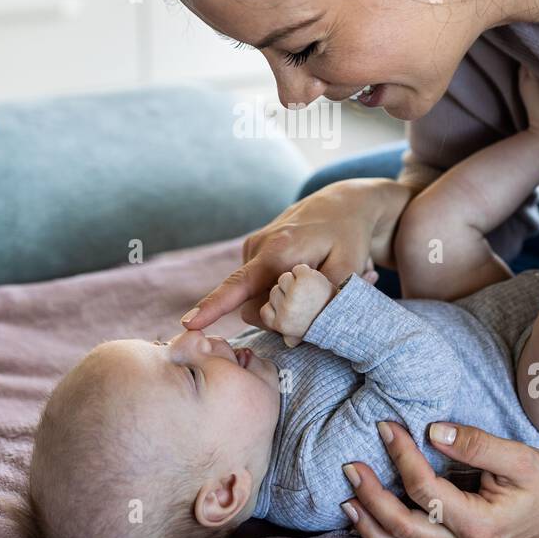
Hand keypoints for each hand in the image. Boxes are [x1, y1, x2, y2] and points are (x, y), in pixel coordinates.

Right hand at [180, 178, 412, 331]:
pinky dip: (279, 289)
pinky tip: (306, 274)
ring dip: (283, 301)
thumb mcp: (349, 269)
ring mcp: (252, 249)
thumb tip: (293, 334)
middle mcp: (257, 248)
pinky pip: (258, 286)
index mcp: (278, 250)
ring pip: (255, 298)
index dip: (214, 307)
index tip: (189, 323)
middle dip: (279, 317)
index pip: (239, 285)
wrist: (342, 203)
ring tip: (320, 279)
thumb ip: (323, 302)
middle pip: (252, 307)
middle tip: (322, 300)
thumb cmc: (348, 236)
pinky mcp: (253, 252)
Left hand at [340, 421, 538, 537]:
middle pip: (402, 527)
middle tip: (349, 464)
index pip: (425, 490)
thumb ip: (476, 443)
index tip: (387, 426)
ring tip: (347, 497)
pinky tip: (366, 516)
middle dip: (370, 495)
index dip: (401, 456)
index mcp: (480, 524)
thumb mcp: (519, 457)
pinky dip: (382, 537)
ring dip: (369, 526)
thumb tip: (432, 430)